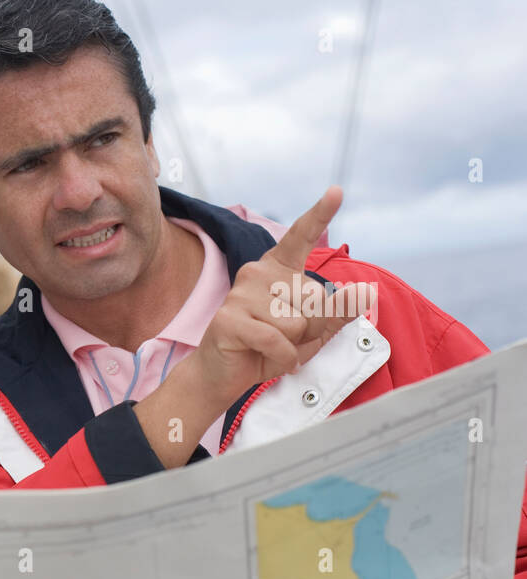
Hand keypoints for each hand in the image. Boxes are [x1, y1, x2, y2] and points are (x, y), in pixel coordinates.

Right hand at [191, 185, 375, 408]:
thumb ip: (336, 313)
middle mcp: (257, 273)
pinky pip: (277, 340)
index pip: (301, 237)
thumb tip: (366, 292)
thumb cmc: (268, 350)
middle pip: (314, 300)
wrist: (222, 377)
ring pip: (298, 322)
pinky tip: (267, 357)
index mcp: (277, 270)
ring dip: (293, 345)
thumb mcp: (310, 333)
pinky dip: (282, 357)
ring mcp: (240, 294)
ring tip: (269, 346)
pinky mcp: (230, 319)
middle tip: (283, 339)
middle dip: (310, 329)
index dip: (320, 214)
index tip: (336, 191)